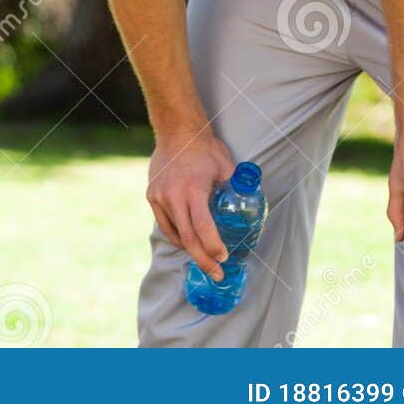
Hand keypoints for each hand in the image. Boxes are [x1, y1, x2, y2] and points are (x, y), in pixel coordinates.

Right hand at [147, 128, 235, 280]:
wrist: (176, 130)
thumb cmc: (205, 148)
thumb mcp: (226, 166)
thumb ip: (236, 188)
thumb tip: (252, 206)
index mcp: (193, 188)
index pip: (202, 226)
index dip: (213, 246)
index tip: (223, 258)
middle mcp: (173, 195)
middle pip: (188, 239)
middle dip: (204, 260)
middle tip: (217, 274)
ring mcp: (159, 196)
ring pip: (175, 234)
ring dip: (191, 249)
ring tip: (205, 257)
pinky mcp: (152, 196)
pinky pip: (165, 224)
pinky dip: (178, 236)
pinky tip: (189, 240)